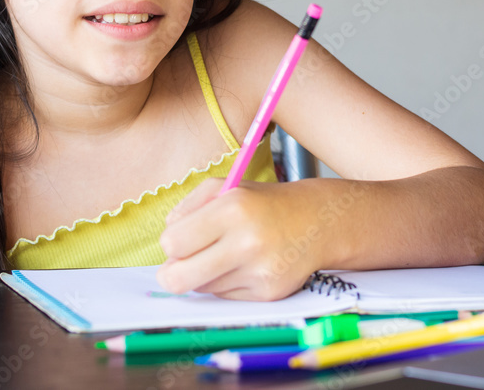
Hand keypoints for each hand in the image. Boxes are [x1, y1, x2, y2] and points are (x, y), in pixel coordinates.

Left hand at [156, 177, 323, 300]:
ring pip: (202, 288)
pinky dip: (228, 283)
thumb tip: (167, 244)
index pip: (173, 243)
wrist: (316, 222)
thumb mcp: (225, 187)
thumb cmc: (263, 203)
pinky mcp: (269, 293)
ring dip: (205, 275)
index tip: (180, 241)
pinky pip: (225, 296)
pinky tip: (246, 266)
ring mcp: (259, 271)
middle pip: (178, 278)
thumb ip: (187, 208)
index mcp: (232, 209)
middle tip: (180, 266)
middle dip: (172, 275)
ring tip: (226, 256)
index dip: (171, 245)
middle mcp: (247, 242)